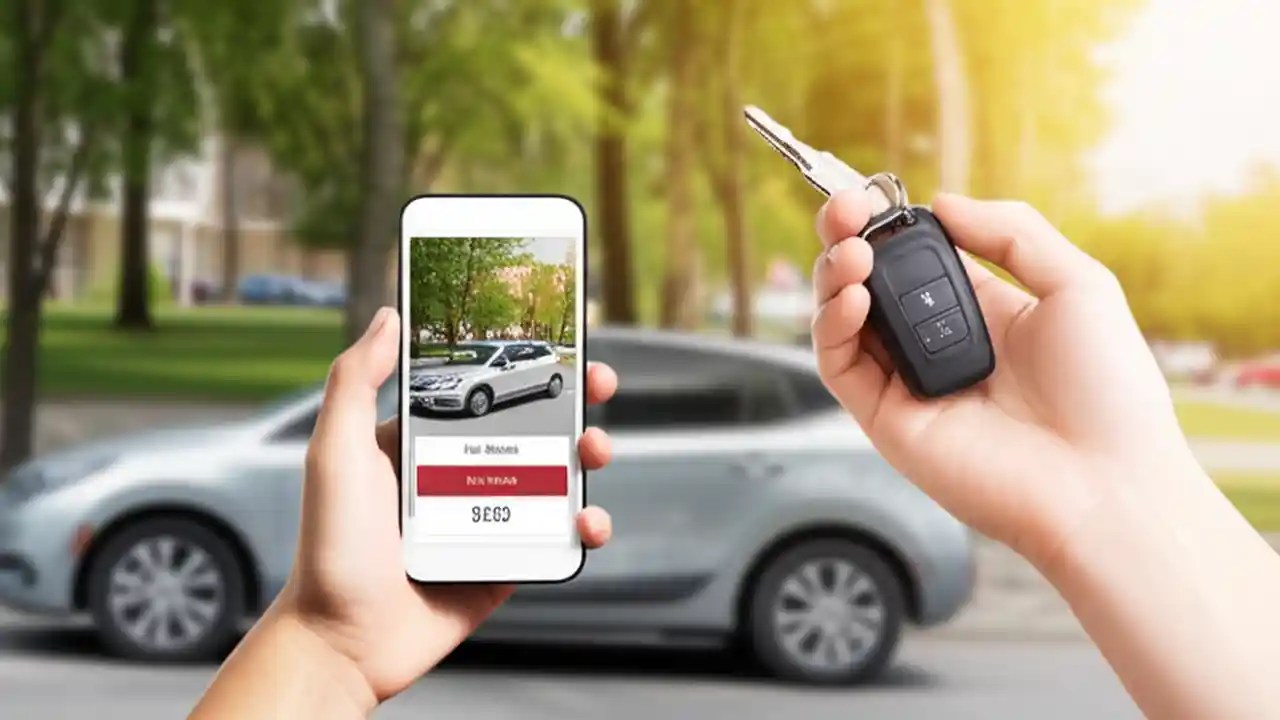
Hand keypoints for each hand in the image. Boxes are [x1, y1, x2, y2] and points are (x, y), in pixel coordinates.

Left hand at [276, 308, 616, 704]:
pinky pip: (559, 536)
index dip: (522, 363)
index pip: (484, 390)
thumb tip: (388, 317)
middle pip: (534, 426)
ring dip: (589, 455)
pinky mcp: (509, 562)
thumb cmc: (331, 545)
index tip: (558, 339)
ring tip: (592, 451)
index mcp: (424, 441)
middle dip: (575, 400)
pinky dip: (586, 525)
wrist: (345, 639)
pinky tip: (585, 520)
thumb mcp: (336, 449)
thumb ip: (357, 380)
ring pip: (557, 476)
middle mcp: (461, 474)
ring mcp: (489, 519)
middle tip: (599, 384)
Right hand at [811, 191, 1198, 567]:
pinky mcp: (887, 420)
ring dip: (835, 275)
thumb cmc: (1109, 392)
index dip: (889, 224)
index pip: (916, 258)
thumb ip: (1011, 232)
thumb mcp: (1076, 284)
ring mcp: (909, 383)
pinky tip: (853, 296)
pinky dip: (832, 325)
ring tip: (851, 251)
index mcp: (984, 313)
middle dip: (848, 239)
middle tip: (841, 207)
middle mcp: (939, 347)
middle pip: (869, 283)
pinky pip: (839, 366)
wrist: (1106, 482)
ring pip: (843, 321)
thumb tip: (941, 202)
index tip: (873, 195)